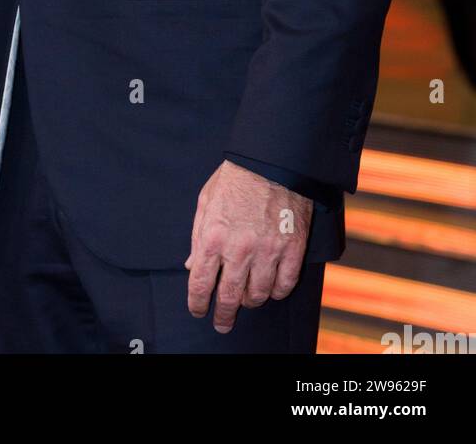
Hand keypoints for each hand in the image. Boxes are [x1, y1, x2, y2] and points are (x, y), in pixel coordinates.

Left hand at [184, 160, 312, 332]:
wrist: (272, 159)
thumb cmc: (236, 178)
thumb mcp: (206, 201)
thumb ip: (197, 236)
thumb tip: (191, 265)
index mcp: (213, 236)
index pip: (200, 283)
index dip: (197, 303)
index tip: (198, 310)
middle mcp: (239, 249)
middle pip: (230, 297)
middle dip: (223, 315)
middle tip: (222, 324)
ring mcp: (268, 251)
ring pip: (259, 294)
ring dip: (251, 301)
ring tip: (247, 300)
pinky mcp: (292, 249)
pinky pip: (285, 284)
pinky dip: (277, 292)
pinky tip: (272, 290)